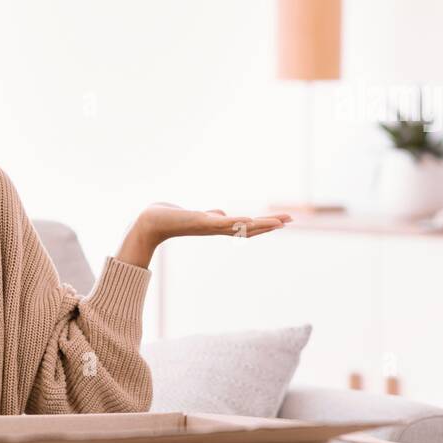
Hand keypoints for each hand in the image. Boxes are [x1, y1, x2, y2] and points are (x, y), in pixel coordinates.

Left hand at [140, 202, 291, 246]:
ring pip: (240, 227)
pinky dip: (236, 222)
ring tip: (279, 221)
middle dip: (270, 224)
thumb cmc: (173, 219)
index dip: (265, 225)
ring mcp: (210, 226)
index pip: (247, 227)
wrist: (151, 223)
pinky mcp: (200, 221)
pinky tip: (249, 220)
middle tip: (291, 219)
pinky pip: (222, 223)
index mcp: (219, 227)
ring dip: (261, 224)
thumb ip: (212, 216)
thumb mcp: (198, 216)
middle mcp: (217, 228)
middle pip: (250, 228)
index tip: (282, 221)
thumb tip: (223, 214)